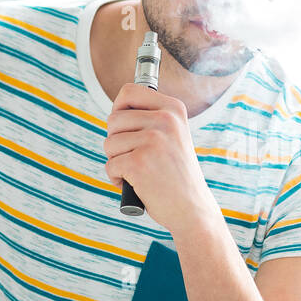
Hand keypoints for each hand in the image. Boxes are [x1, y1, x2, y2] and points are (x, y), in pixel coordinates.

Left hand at [104, 83, 219, 236]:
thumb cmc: (176, 174)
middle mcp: (165, 120)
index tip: (125, 127)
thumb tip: (118, 107)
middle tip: (135, 156)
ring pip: (109, 143)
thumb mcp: (173, 136)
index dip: (118, 109)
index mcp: (174, 109)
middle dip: (116, 141)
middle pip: (113, 119)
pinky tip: (135, 185)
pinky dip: (117, 178)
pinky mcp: (139, 162)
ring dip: (116, 160)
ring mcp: (152, 141)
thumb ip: (151, 118)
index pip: (129, 91)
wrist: (192, 208)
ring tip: (138, 171)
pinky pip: (110, 165)